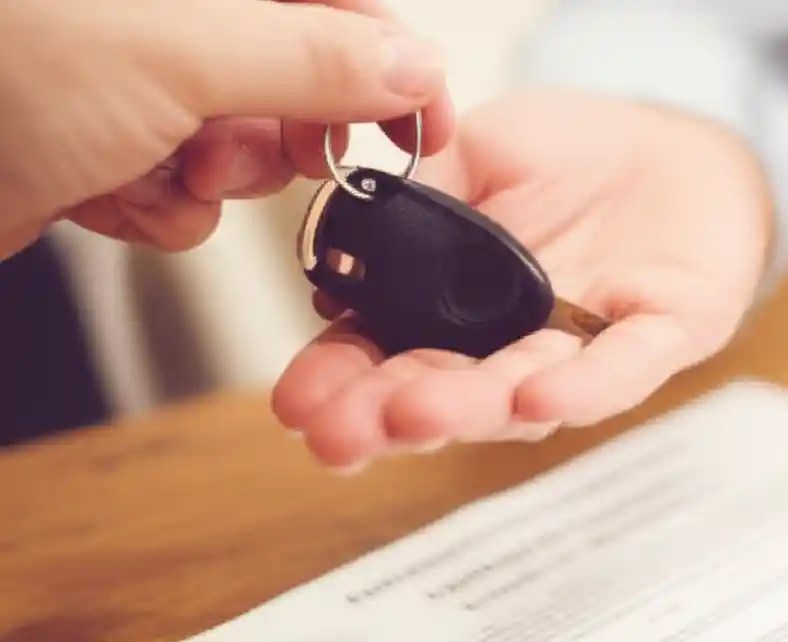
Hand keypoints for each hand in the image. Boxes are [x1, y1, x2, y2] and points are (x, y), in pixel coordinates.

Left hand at [0, 0, 452, 259]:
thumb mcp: (177, 53)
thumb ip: (313, 55)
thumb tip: (408, 63)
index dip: (388, 58)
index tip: (422, 122)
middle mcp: (164, 15)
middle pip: (292, 70)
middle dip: (282, 127)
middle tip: (269, 150)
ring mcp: (125, 74)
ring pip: (238, 139)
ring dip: (214, 176)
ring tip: (163, 168)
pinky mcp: (95, 140)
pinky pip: (177, 186)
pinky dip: (156, 206)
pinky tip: (106, 191)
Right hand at [271, 89, 774, 469]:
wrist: (677, 143)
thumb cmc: (573, 156)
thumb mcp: (476, 152)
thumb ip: (422, 193)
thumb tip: (352, 236)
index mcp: (458, 310)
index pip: (387, 356)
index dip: (340, 382)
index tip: (295, 403)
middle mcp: (514, 345)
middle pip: (445, 393)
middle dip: (388, 416)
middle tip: (338, 434)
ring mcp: (586, 345)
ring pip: (523, 392)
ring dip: (468, 409)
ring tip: (414, 414)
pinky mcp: (664, 332)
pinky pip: (622, 368)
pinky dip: (582, 386)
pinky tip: (535, 394)